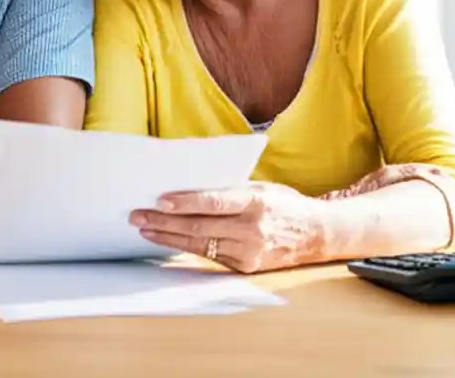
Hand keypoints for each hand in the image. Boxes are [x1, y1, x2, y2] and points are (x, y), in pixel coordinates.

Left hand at [130, 182, 328, 273]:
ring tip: (145, 228)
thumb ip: (229, 189)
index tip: (159, 200)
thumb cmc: (284, 204)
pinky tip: (168, 240)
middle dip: (165, 221)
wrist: (316, 235)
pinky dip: (186, 247)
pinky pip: (210, 256)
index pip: (213, 202)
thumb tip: (188, 188)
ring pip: (200, 244)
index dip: (185, 203)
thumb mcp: (261, 187)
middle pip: (200, 226)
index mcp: (256, 202)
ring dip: (168, 236)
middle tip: (138, 215)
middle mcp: (252, 229)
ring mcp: (249, 252)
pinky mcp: (245, 268)